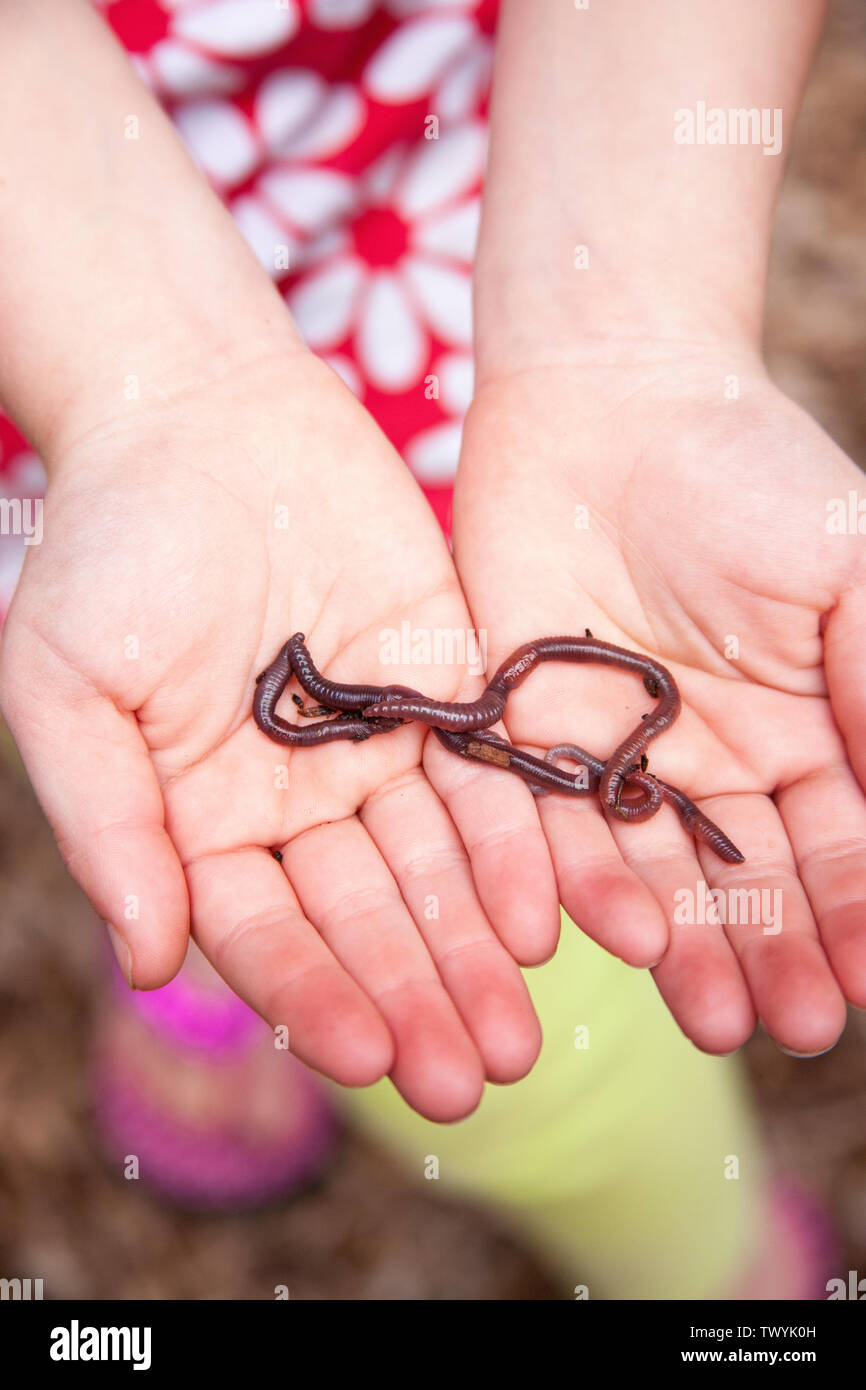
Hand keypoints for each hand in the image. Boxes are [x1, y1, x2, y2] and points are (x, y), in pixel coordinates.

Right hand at [0, 349, 556, 1119]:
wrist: (201, 417)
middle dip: (414, 997)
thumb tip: (145, 963)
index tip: (363, 1058)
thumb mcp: (71, 689)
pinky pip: (487, 782)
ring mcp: (378, 753)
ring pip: (436, 871)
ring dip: (476, 950)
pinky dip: (515, 845)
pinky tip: (548, 913)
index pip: (262, 935)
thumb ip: (110, 826)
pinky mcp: (445, 692)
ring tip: (520, 1029)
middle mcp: (298, 806)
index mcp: (204, 822)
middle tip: (473, 1078)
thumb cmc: (111, 548)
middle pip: (365, 921)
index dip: (309, 996)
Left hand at [453, 345, 865, 1055]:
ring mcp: (617, 755)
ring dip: (683, 946)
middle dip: (772, 954)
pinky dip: (574, 878)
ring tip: (711, 1017)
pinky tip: (600, 934)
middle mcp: (711, 762)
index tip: (859, 985)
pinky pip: (547, 823)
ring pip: (651, 874)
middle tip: (786, 1028)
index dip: (851, 915)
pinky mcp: (527, 734)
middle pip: (745, 882)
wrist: (610, 399)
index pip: (836, 847)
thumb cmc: (747, 473)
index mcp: (800, 732)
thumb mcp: (849, 572)